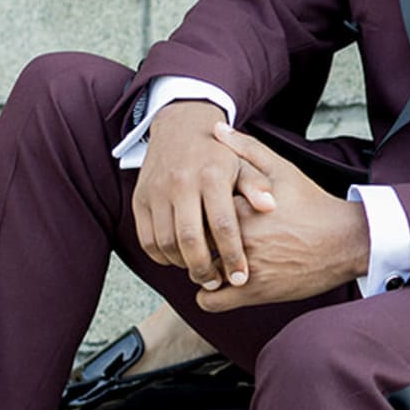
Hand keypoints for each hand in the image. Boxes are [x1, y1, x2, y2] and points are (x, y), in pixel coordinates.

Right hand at [131, 103, 276, 290]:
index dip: (233, 256)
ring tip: (200, 272)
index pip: (223, 225)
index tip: (241, 278)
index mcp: (211, 176)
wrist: (179, 127)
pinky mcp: (139, 199)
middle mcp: (181, 183)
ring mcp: (157, 191)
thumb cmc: (217, 153)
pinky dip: (162, 256)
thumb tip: (270, 207)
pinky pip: (147, 239)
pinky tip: (178, 259)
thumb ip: (256, 185)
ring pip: (166, 243)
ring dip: (182, 264)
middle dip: (204, 269)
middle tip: (215, 283)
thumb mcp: (242, 162)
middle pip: (190, 240)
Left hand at [197, 125, 369, 310]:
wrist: (345, 241)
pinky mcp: (253, 293)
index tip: (197, 212)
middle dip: (191, 241)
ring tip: (210, 263)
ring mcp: (244, 267)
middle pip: (192, 241)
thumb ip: (246, 149)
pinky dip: (208, 296)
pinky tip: (219, 286)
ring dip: (199, 270)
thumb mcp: (281, 169)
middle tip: (199, 240)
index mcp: (240, 206)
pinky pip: (209, 300)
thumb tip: (215, 129)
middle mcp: (238, 237)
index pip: (194, 209)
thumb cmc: (312, 204)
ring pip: (197, 272)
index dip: (192, 212)